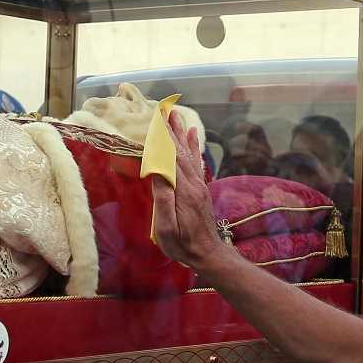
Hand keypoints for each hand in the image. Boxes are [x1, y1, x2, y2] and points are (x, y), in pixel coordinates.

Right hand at [151, 110, 230, 270]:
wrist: (208, 254)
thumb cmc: (183, 244)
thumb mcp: (167, 227)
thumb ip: (163, 198)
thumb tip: (157, 171)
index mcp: (183, 191)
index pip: (170, 158)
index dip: (162, 138)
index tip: (154, 120)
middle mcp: (193, 183)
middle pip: (179, 151)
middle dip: (170, 129)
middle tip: (163, 109)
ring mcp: (199, 185)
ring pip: (188, 153)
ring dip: (180, 132)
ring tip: (175, 114)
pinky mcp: (200, 189)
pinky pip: (195, 162)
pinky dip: (192, 145)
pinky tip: (192, 134)